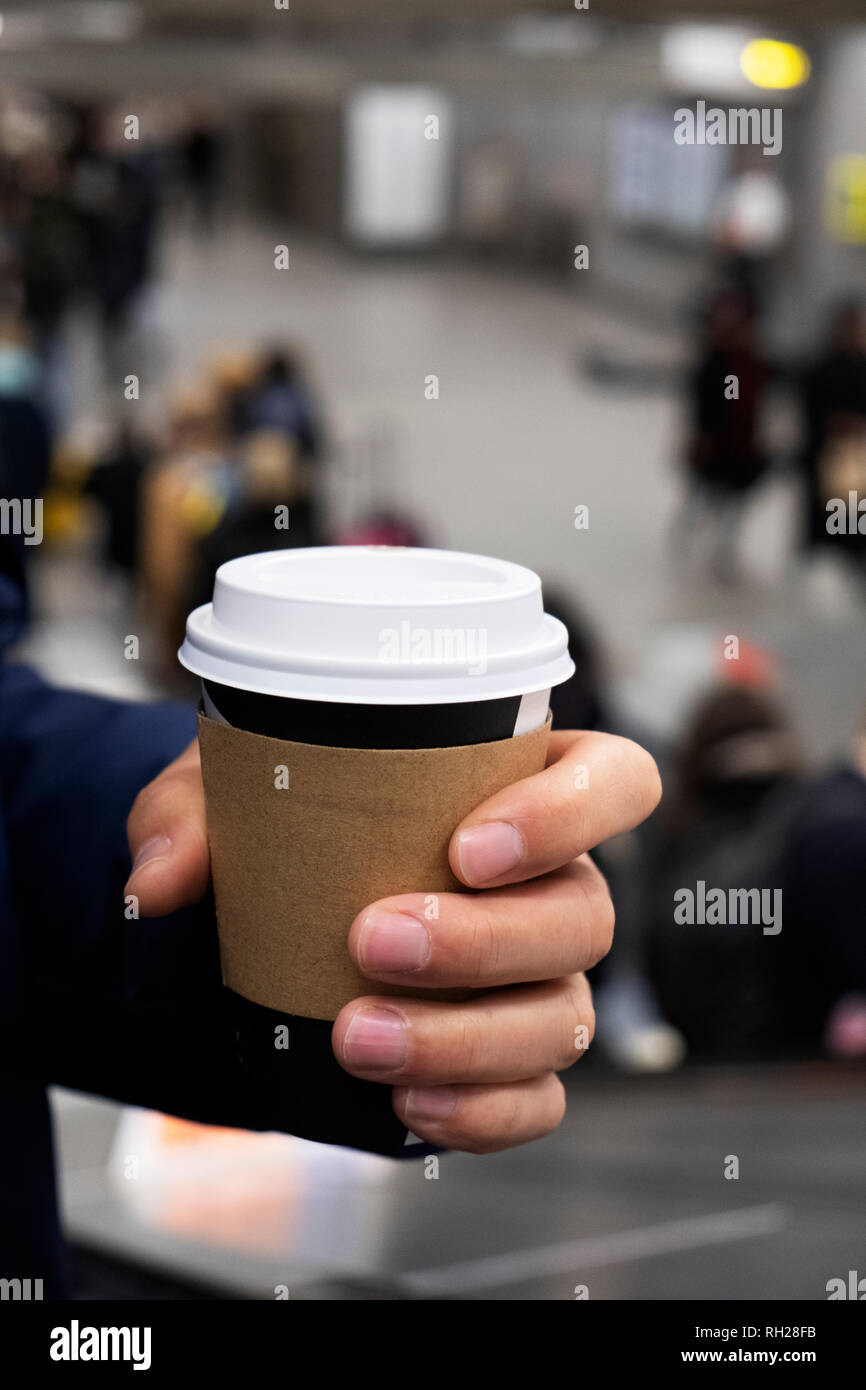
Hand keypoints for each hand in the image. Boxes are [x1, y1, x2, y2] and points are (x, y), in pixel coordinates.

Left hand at [126, 730, 660, 1153]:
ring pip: (564, 1018)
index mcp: (521, 787)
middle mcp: (552, 886)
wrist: (264, 914)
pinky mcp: (513, 1063)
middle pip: (586, 915)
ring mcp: (543, 981)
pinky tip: (404, 1105)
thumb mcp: (226, 794)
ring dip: (467, 1038)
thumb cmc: (282, 821)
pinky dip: (480, 1112)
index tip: (468, 847)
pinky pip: (537, 1101)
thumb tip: (159, 881)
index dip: (574, 814)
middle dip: (485, 941)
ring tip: (356, 1037)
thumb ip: (189, 816)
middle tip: (372, 939)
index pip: (616, 782)